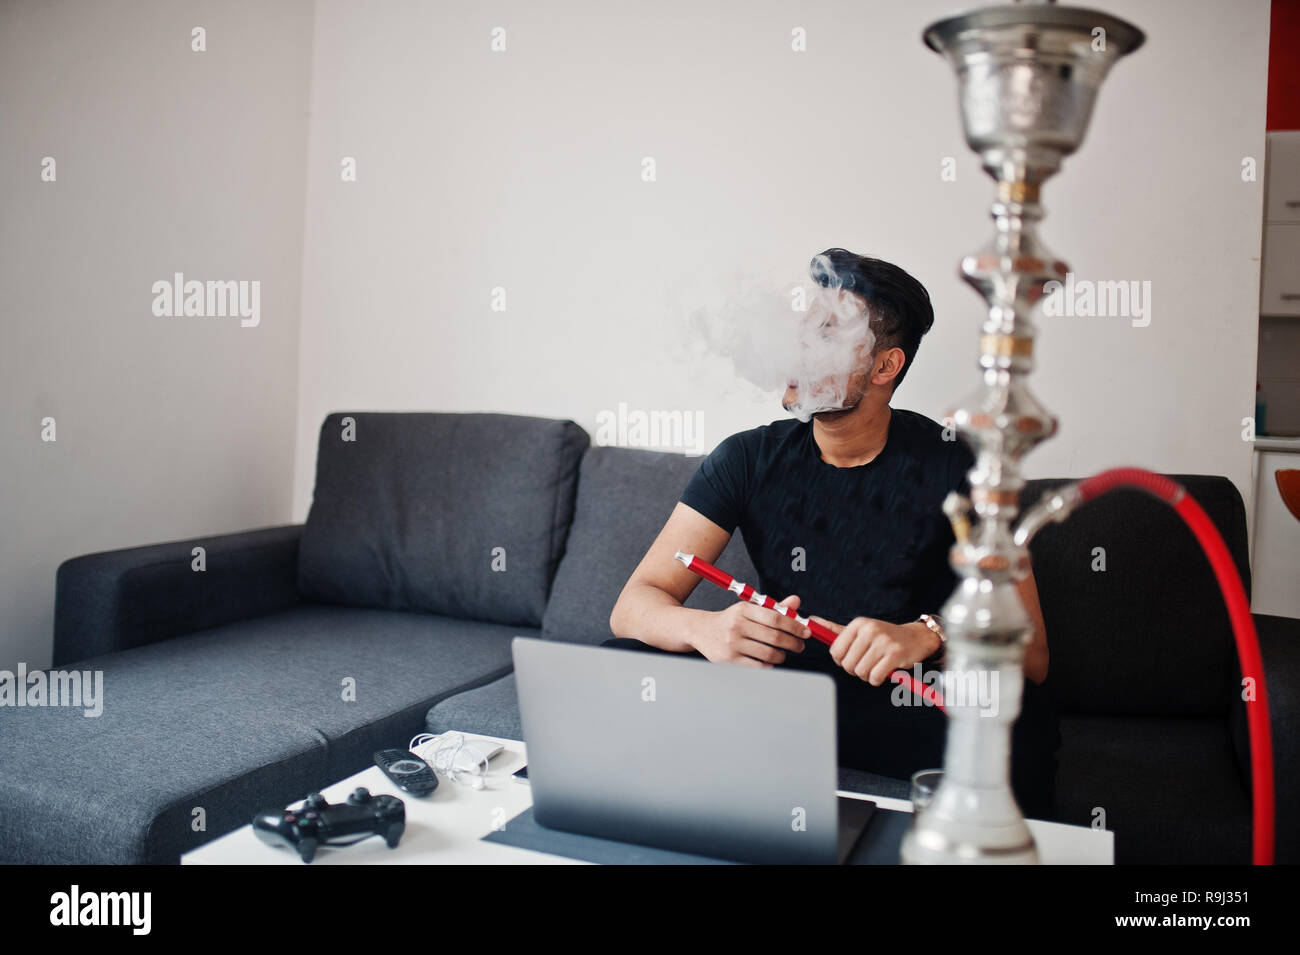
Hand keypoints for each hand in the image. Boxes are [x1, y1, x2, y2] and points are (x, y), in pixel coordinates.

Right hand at [690, 596, 808, 666]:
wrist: (701, 630)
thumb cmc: (730, 620)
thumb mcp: (749, 608)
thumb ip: (774, 607)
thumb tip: (796, 602)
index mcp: (744, 609)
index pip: (776, 617)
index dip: (795, 626)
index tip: (806, 632)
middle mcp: (737, 625)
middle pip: (775, 637)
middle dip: (793, 643)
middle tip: (800, 645)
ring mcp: (732, 644)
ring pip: (768, 654)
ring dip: (782, 656)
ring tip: (784, 653)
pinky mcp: (729, 660)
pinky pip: (758, 666)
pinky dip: (769, 665)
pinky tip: (770, 661)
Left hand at [814, 616, 940, 685]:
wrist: (916, 638)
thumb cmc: (884, 637)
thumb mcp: (861, 630)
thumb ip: (836, 629)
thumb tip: (812, 622)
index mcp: (859, 624)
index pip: (835, 651)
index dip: (842, 661)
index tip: (852, 658)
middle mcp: (870, 630)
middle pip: (847, 664)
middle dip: (855, 670)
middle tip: (866, 665)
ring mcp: (883, 642)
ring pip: (861, 672)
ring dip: (867, 675)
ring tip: (876, 667)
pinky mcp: (895, 655)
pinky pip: (875, 677)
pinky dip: (877, 679)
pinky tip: (884, 672)